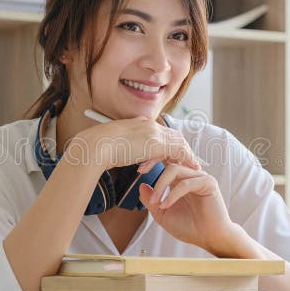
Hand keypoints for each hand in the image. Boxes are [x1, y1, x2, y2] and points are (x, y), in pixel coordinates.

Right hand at [73, 116, 201, 171]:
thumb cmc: (100, 148)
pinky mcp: (155, 144)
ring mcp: (153, 132)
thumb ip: (127, 142)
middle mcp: (148, 125)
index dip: (172, 143)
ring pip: (179, 141)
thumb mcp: (116, 142)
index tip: (176, 154)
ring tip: (194, 166)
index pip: (162, 131)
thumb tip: (129, 150)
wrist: (95, 146)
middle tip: (190, 160)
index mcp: (139, 123)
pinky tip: (191, 167)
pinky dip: (187, 158)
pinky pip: (179, 150)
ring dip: (187, 154)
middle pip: (174, 135)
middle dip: (183, 148)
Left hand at [137, 162, 240, 254]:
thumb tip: (141, 185)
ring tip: (155, 202)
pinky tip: (166, 205)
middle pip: (168, 161)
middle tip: (142, 176)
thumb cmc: (189, 227)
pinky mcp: (208, 183)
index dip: (152, 161)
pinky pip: (186, 183)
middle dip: (153, 167)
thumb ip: (150, 200)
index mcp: (179, 179)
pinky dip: (173, 194)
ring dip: (160, 185)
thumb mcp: (162, 214)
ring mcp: (200, 177)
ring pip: (175, 170)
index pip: (165, 161)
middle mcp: (190, 175)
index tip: (139, 170)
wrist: (208, 238)